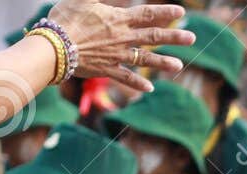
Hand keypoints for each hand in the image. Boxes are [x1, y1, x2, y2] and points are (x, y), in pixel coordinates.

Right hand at [48, 1, 194, 92]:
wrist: (54, 46)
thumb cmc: (65, 19)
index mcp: (118, 20)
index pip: (146, 15)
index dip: (164, 13)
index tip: (180, 12)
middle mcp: (122, 39)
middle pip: (153, 37)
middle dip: (173, 37)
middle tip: (192, 38)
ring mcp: (116, 56)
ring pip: (145, 59)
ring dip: (163, 63)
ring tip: (179, 66)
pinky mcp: (106, 69)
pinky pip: (125, 77)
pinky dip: (137, 83)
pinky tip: (150, 88)